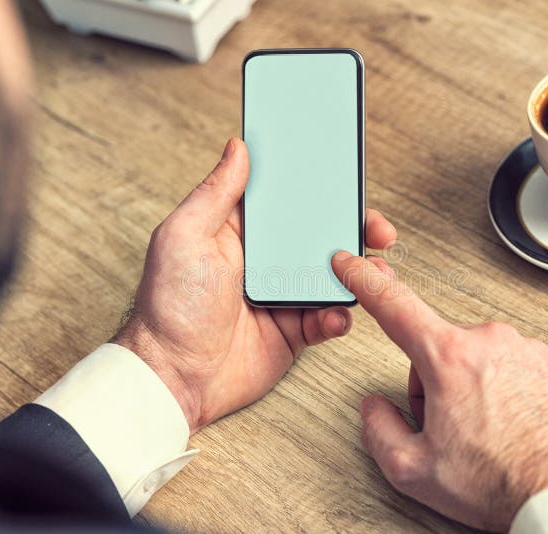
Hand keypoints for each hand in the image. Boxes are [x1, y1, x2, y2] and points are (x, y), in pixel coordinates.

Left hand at [113, 138, 396, 432]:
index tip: (347, 179)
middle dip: (353, 230)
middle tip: (378, 230)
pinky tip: (337, 314)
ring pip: (333, 277)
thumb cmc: (169, 306)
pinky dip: (339, 315)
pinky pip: (328, 318)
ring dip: (358, 274)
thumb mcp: (184, 237)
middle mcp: (265, 261)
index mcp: (240, 233)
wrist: (174, 377)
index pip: (288, 201)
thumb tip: (238, 147)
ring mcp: (282, 296)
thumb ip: (216, 193)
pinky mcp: (294, 331)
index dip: (319, 189)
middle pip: (320, 236)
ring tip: (374, 273)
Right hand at [331, 251, 547, 531]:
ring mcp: (526, 350)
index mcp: (449, 357)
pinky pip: (513, 368)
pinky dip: (506, 392)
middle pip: (437, 349)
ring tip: (488, 435)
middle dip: (434, 383)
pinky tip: (512, 428)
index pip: (393, 305)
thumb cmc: (502, 484)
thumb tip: (376, 410)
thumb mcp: (413, 469)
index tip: (351, 263)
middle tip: (451, 429)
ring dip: (472, 388)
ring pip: (476, 359)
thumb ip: (378, 429)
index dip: (364, 280)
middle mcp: (490, 342)